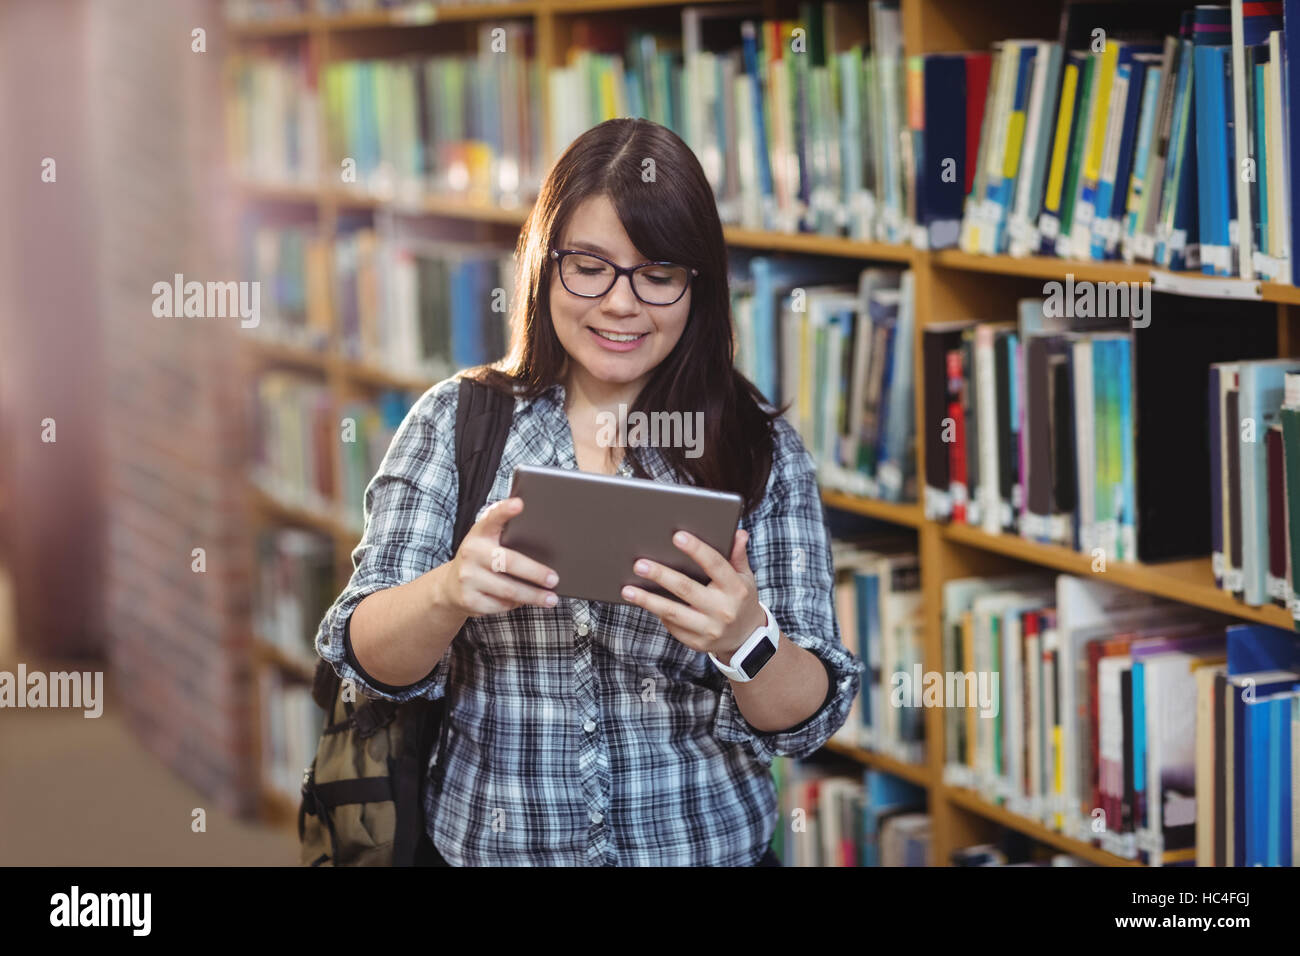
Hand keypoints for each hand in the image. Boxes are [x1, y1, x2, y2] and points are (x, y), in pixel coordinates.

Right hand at [438, 497, 559, 617]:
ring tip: (551, 598)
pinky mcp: (469, 600)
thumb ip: (506, 534)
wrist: (450, 587)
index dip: (504, 511)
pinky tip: (525, 601)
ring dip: (533, 595)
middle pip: (508, 562)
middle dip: (535, 572)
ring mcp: (467, 578)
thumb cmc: (481, 559)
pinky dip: (516, 604)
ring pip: (509, 589)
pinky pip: (501, 605)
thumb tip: (546, 539)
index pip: (492, 518)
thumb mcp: (487, 542)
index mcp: (479, 533)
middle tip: (553, 579)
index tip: (519, 504)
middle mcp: (470, 553)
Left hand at [621, 529, 766, 661]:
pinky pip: (672, 626)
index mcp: (736, 588)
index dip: (696, 550)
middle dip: (660, 575)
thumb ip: (738, 555)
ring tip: (627, 590)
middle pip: (686, 589)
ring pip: (672, 612)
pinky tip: (642, 602)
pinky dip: (657, 613)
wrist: (745, 638)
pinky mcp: (697, 642)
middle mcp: (723, 609)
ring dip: (647, 600)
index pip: (715, 565)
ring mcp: (709, 629)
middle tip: (639, 564)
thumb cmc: (740, 599)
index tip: (676, 536)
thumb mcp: (745, 577)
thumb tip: (738, 532)